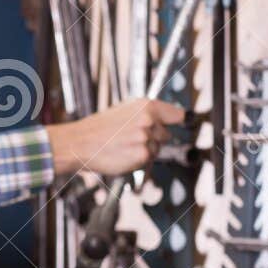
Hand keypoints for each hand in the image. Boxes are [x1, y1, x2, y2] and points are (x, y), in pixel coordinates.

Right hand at [46, 99, 184, 177]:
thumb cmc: (98, 129)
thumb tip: (163, 119)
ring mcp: (147, 138)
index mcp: (146, 105)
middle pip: (166, 135)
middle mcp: (149, 120)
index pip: (177, 114)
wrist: (80, 143)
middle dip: (153, 139)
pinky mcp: (143, 155)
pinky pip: (147, 162)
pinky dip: (137, 162)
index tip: (186, 123)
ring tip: (124, 147)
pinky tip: (123, 156)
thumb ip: (145, 114)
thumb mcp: (123, 111)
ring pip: (156, 150)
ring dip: (144, 152)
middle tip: (131, 139)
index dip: (180, 121)